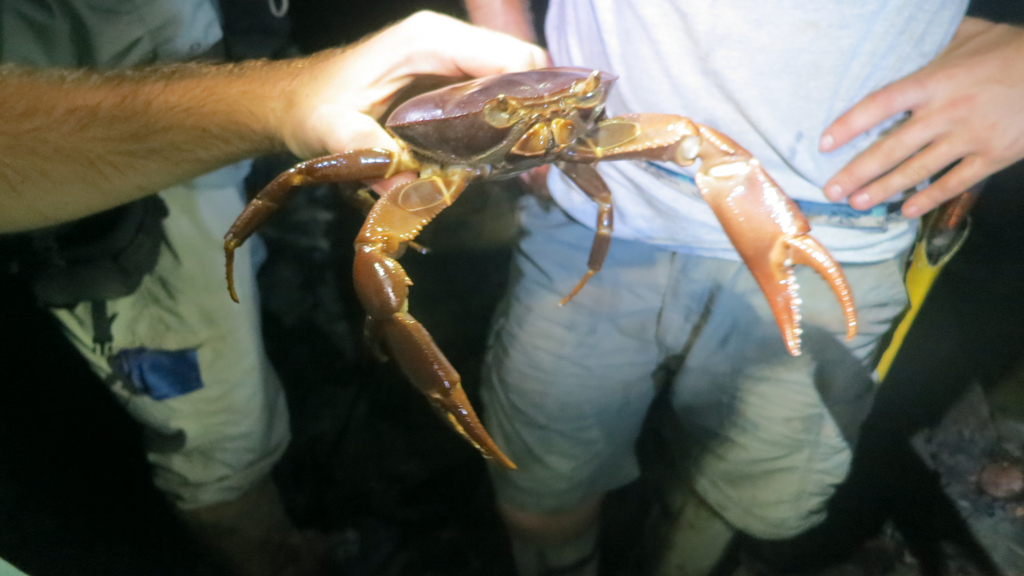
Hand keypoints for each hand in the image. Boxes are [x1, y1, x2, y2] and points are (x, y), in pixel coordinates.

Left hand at [280, 10, 547, 158]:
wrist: (295, 100)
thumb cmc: (312, 105)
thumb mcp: (329, 129)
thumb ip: (363, 150)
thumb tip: (402, 186)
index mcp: (429, 40)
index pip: (510, 57)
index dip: (536, 97)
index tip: (541, 144)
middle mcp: (449, 41)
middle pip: (523, 67)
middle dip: (538, 112)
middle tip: (538, 162)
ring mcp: (453, 58)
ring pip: (515, 80)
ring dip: (526, 120)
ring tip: (529, 164)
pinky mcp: (452, 78)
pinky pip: (496, 92)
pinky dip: (507, 122)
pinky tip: (505, 157)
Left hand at [820, 18, 1023, 217]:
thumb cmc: (1011, 50)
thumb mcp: (970, 35)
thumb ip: (933, 43)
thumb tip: (900, 39)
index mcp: (935, 81)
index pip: (880, 104)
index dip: (850, 124)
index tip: (825, 142)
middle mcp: (946, 112)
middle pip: (891, 148)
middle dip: (857, 172)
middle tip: (831, 191)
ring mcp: (970, 137)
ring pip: (918, 171)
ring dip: (884, 190)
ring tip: (858, 203)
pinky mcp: (994, 156)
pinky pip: (955, 183)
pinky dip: (930, 199)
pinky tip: (907, 210)